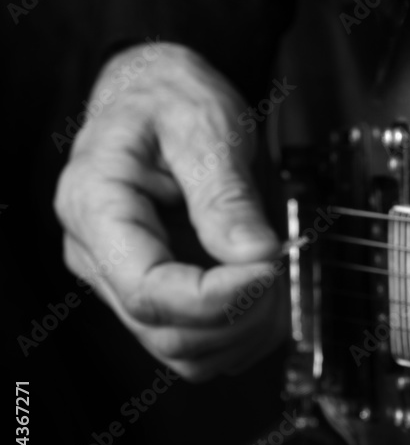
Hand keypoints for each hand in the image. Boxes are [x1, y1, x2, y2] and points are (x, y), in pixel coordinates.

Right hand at [54, 43, 287, 380]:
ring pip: (184, 352)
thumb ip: (225, 194)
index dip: (218, 298)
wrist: (159, 92)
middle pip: (167, 332)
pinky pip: (197, 345)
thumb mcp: (205, 127)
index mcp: (95, 206)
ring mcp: (124, 280)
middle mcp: (98, 254)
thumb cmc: (170, 98)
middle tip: (279, 268)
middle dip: (240, 315)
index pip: (149, 291)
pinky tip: (265, 298)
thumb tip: (254, 254)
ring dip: (244, 332)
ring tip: (274, 280)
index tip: (269, 270)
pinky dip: (241, 335)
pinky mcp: (156, 293)